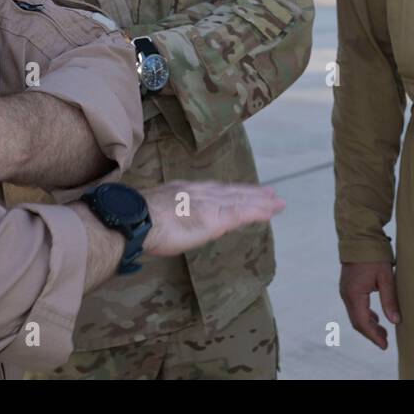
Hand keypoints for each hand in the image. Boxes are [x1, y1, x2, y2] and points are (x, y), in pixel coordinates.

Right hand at [140, 181, 283, 255]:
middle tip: (269, 192)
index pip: (212, 190)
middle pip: (230, 191)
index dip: (228, 191)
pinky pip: (242, 213)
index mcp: (183, 190)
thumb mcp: (154, 211)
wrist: (136, 219)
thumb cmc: (136, 220)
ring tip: (276, 202)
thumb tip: (168, 222)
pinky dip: (258, 211)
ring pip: (241, 200)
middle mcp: (199, 192)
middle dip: (250, 192)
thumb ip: (167, 213)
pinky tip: (271, 212)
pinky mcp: (216, 217)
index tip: (240, 191)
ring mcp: (208, 203)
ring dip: (260, 201)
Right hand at [339, 261, 399, 349]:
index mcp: (355, 294)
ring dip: (368, 325)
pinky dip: (364, 315)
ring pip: (355, 315)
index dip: (373, 336)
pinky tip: (376, 318)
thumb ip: (389, 300)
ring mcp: (345, 291)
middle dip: (371, 333)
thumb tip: (395, 321)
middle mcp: (346, 294)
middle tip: (385, 342)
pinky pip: (354, 307)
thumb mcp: (386, 277)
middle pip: (357, 321)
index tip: (384, 345)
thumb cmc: (374, 255)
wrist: (359, 237)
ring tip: (383, 332)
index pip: (362, 322)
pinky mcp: (348, 287)